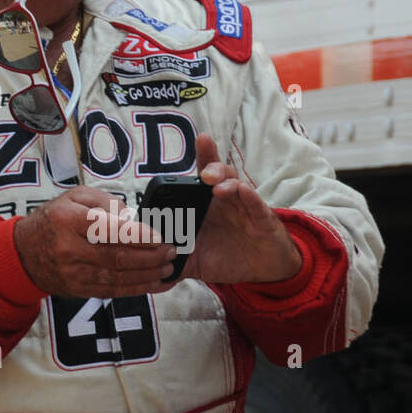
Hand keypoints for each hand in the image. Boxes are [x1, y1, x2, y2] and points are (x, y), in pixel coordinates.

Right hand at [14, 185, 175, 297]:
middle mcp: (69, 248)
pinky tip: (152, 283)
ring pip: (117, 277)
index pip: (107, 229)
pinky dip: (135, 288)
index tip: (159, 235)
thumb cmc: (53, 220)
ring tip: (167, 267)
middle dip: (149, 256)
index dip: (137, 234)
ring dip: (147, 274)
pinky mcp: (78, 289)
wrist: (23, 252)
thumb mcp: (74, 197)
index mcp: (68, 220)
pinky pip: (112, 291)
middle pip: (117, 256)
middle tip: (170, 251)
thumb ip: (105, 202)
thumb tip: (132, 218)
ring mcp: (73, 272)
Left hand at [174, 135, 302, 285]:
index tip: (201, 139)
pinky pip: (257, 207)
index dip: (203, 156)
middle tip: (204, 174)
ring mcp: (245, 208)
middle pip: (220, 174)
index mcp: (207, 204)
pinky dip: (251, 198)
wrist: (262, 270)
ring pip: (237, 186)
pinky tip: (244, 191)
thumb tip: (148, 273)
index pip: (203, 176)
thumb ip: (173, 261)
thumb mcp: (196, 260)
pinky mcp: (263, 221)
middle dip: (212, 167)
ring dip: (227, 181)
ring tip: (216, 183)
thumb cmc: (228, 256)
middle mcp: (226, 200)